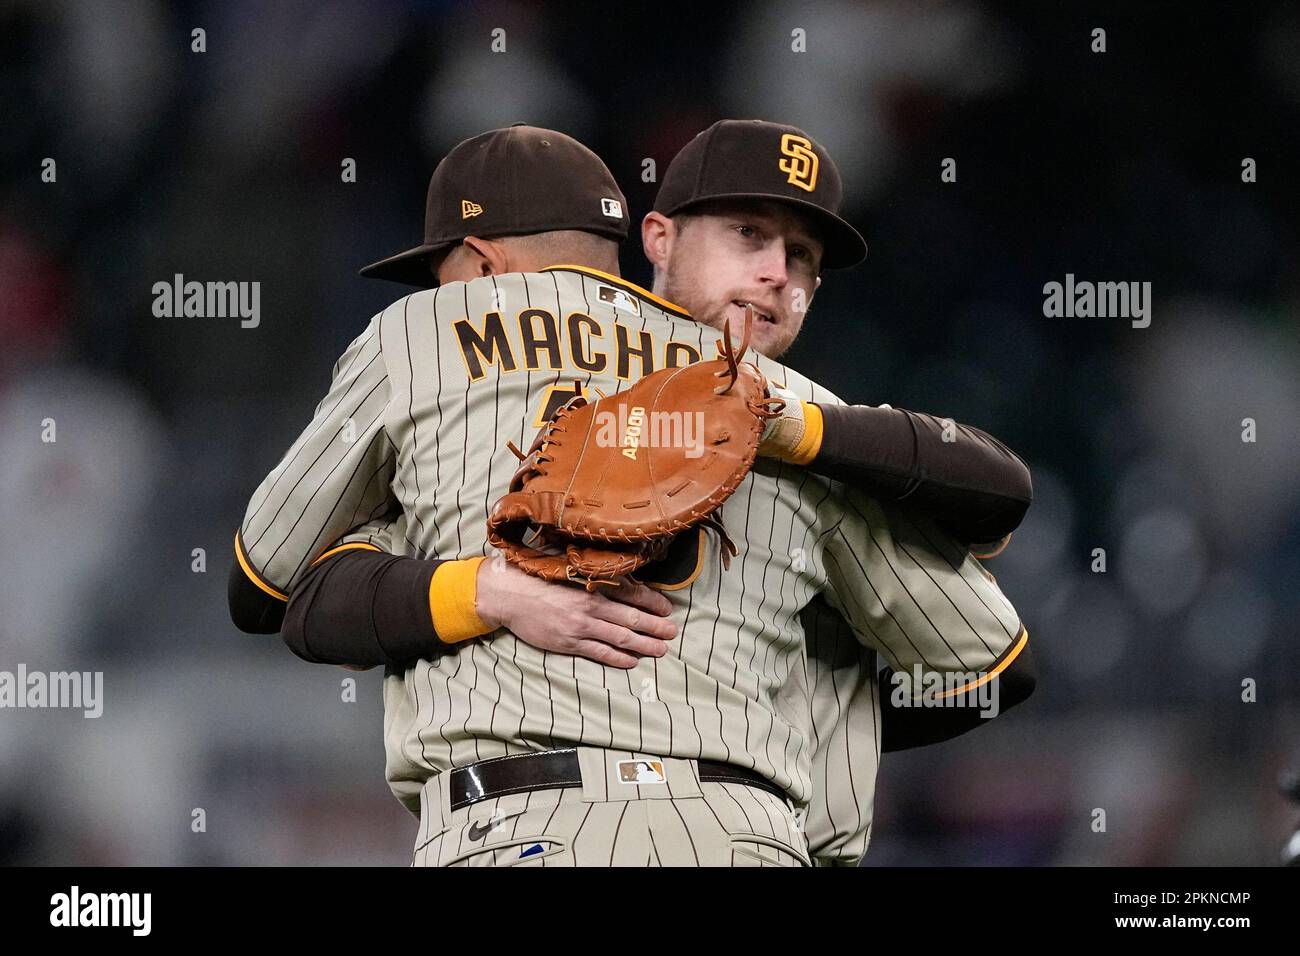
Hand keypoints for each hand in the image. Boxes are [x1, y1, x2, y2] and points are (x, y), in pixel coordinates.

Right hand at [475, 555, 676, 667]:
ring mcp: (579, 627)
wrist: (507, 594)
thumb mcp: (563, 560)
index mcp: (590, 584)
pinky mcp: (568, 643)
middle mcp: (589, 606)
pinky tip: (632, 661)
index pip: (630, 593)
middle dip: (655, 626)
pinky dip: (618, 658)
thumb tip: (610, 557)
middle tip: (672, 632)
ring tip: (661, 650)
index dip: (651, 602)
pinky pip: (598, 653)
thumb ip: (588, 563)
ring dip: (643, 645)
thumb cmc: (534, 574)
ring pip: (619, 638)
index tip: (666, 608)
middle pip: (630, 618)